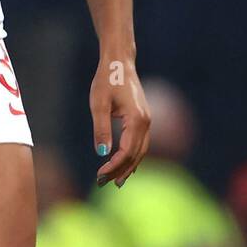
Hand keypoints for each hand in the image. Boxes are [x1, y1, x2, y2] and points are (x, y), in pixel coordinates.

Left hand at [91, 59, 149, 187]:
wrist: (119, 63)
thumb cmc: (107, 80)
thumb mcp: (98, 104)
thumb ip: (101, 129)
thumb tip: (102, 153)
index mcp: (137, 120)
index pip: (127, 152)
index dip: (113, 166)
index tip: (99, 176)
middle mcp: (146, 122)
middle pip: (136, 155)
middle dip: (120, 171)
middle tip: (103, 183)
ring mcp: (147, 121)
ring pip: (141, 151)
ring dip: (129, 167)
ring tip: (116, 182)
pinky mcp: (143, 119)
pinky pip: (142, 144)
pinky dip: (134, 157)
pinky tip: (127, 167)